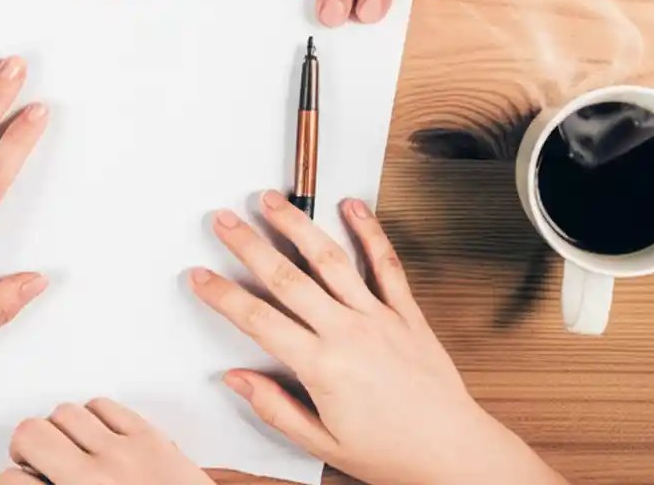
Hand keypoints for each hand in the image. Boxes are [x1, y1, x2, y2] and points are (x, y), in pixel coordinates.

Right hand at [0, 399, 214, 484]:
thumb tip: (35, 483)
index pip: (11, 481)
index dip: (12, 481)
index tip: (22, 482)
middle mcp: (93, 480)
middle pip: (31, 434)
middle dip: (25, 446)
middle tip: (34, 460)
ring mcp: (124, 454)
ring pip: (66, 412)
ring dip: (60, 429)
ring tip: (69, 445)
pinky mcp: (151, 439)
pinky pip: (104, 406)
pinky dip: (94, 417)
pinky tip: (99, 435)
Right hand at [190, 192, 565, 484]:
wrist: (453, 452)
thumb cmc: (392, 452)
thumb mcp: (322, 443)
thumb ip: (275, 407)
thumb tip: (238, 378)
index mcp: (322, 367)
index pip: (259, 320)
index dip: (223, 295)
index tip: (201, 277)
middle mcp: (348, 333)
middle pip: (287, 278)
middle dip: (249, 245)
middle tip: (224, 220)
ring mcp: (379, 317)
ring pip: (330, 260)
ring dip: (298, 225)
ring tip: (273, 201)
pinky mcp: (406, 313)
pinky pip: (386, 264)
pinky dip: (370, 232)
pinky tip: (352, 207)